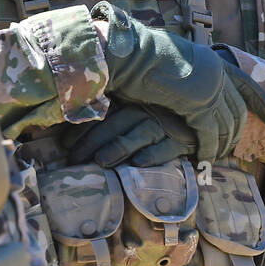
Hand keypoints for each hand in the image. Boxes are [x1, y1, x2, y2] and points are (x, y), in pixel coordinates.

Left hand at [63, 103, 196, 167]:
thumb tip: (73, 133)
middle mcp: (148, 111)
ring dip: (119, 148)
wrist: (198, 120)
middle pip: (117, 124)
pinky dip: (154, 156)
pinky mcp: (182, 141)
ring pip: (139, 134)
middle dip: (94, 142)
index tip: (66, 144)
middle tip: (75, 159)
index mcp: (133, 102)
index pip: (105, 114)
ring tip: (101, 162)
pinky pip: (167, 148)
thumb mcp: (135, 112)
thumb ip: (110, 120)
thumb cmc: (158, 118)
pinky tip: (138, 163)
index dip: (85, 129)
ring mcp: (165, 125)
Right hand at [92, 2, 249, 159]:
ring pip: (227, 124)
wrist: (133, 53)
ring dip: (224, 143)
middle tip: (236, 148)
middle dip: (238, 131)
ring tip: (219, 157)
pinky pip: (209, 135)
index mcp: (213, 61)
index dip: (262, 103)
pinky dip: (208, 149)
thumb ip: (190, 72)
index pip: (246, 84)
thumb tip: (189, 81)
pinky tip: (204, 159)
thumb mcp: (176, 59)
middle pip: (237, 110)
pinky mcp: (199, 106)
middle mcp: (217, 74)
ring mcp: (210, 89)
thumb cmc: (144, 55)